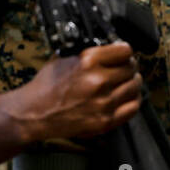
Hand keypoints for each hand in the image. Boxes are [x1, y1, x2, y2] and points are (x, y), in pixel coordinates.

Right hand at [9, 41, 141, 142]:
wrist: (34, 113)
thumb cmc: (46, 86)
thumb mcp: (64, 58)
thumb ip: (88, 52)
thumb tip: (109, 48)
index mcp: (88, 60)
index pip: (124, 50)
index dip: (125, 51)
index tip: (124, 54)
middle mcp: (98, 80)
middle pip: (131, 68)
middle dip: (129, 66)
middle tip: (125, 68)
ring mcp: (104, 102)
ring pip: (135, 87)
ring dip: (133, 82)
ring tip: (127, 82)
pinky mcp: (105, 121)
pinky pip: (133, 107)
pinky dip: (134, 99)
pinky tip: (127, 97)